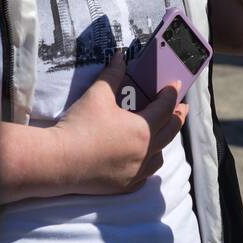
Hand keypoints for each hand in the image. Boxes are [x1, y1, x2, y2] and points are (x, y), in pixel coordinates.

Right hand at [51, 51, 188, 195]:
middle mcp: (145, 152)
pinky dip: (147, 164)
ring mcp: (136, 171)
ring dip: (163, 142)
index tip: (175, 86)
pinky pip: (145, 175)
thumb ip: (112, 74)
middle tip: (182, 108)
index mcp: (143, 129)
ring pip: (159, 156)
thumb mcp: (97, 95)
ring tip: (161, 134)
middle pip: (170, 132)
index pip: (165, 108)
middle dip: (177, 118)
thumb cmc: (80, 125)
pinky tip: (143, 160)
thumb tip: (120, 55)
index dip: (171, 94)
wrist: (60, 161)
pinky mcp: (125, 186)